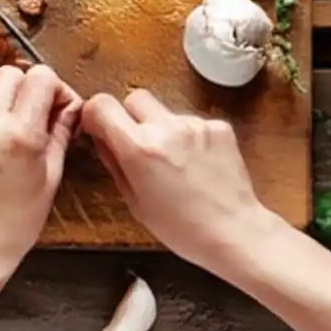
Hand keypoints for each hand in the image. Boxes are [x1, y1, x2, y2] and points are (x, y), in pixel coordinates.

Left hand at [0, 65, 81, 267]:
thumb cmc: (19, 215)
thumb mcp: (52, 173)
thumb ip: (61, 131)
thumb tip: (72, 106)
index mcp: (21, 135)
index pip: (41, 77)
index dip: (55, 87)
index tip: (57, 105)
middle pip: (12, 73)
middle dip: (28, 86)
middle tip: (33, 110)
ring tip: (7, 113)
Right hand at [83, 90, 276, 272]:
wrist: (233, 232)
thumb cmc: (183, 228)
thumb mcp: (134, 201)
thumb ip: (114, 162)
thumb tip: (101, 137)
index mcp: (139, 149)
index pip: (102, 104)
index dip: (96, 115)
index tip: (100, 126)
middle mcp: (166, 129)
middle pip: (135, 98)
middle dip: (131, 117)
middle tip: (138, 145)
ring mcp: (195, 125)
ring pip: (165, 112)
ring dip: (163, 129)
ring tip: (175, 165)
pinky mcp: (218, 126)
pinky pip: (192, 122)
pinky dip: (189, 138)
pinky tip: (196, 165)